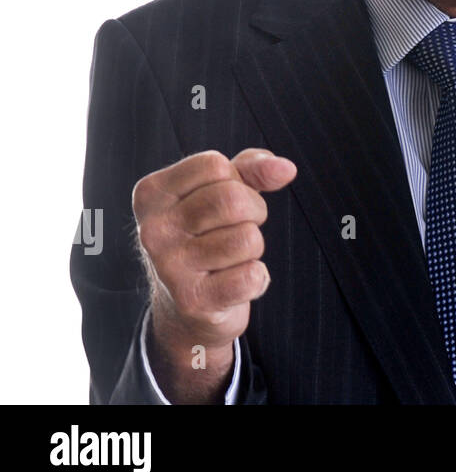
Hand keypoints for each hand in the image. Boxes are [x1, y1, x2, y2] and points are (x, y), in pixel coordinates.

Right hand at [131, 148, 296, 402]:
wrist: (185, 305)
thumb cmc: (206, 235)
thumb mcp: (221, 191)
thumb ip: (252, 169)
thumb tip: (286, 168)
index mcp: (151, 194)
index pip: (214, 166)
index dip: (237, 180)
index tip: (225, 202)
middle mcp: (153, 230)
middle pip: (232, 199)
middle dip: (254, 211)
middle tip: (240, 228)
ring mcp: (169, 267)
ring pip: (247, 238)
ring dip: (253, 247)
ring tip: (231, 258)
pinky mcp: (192, 300)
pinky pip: (252, 276)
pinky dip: (257, 278)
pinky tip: (235, 283)